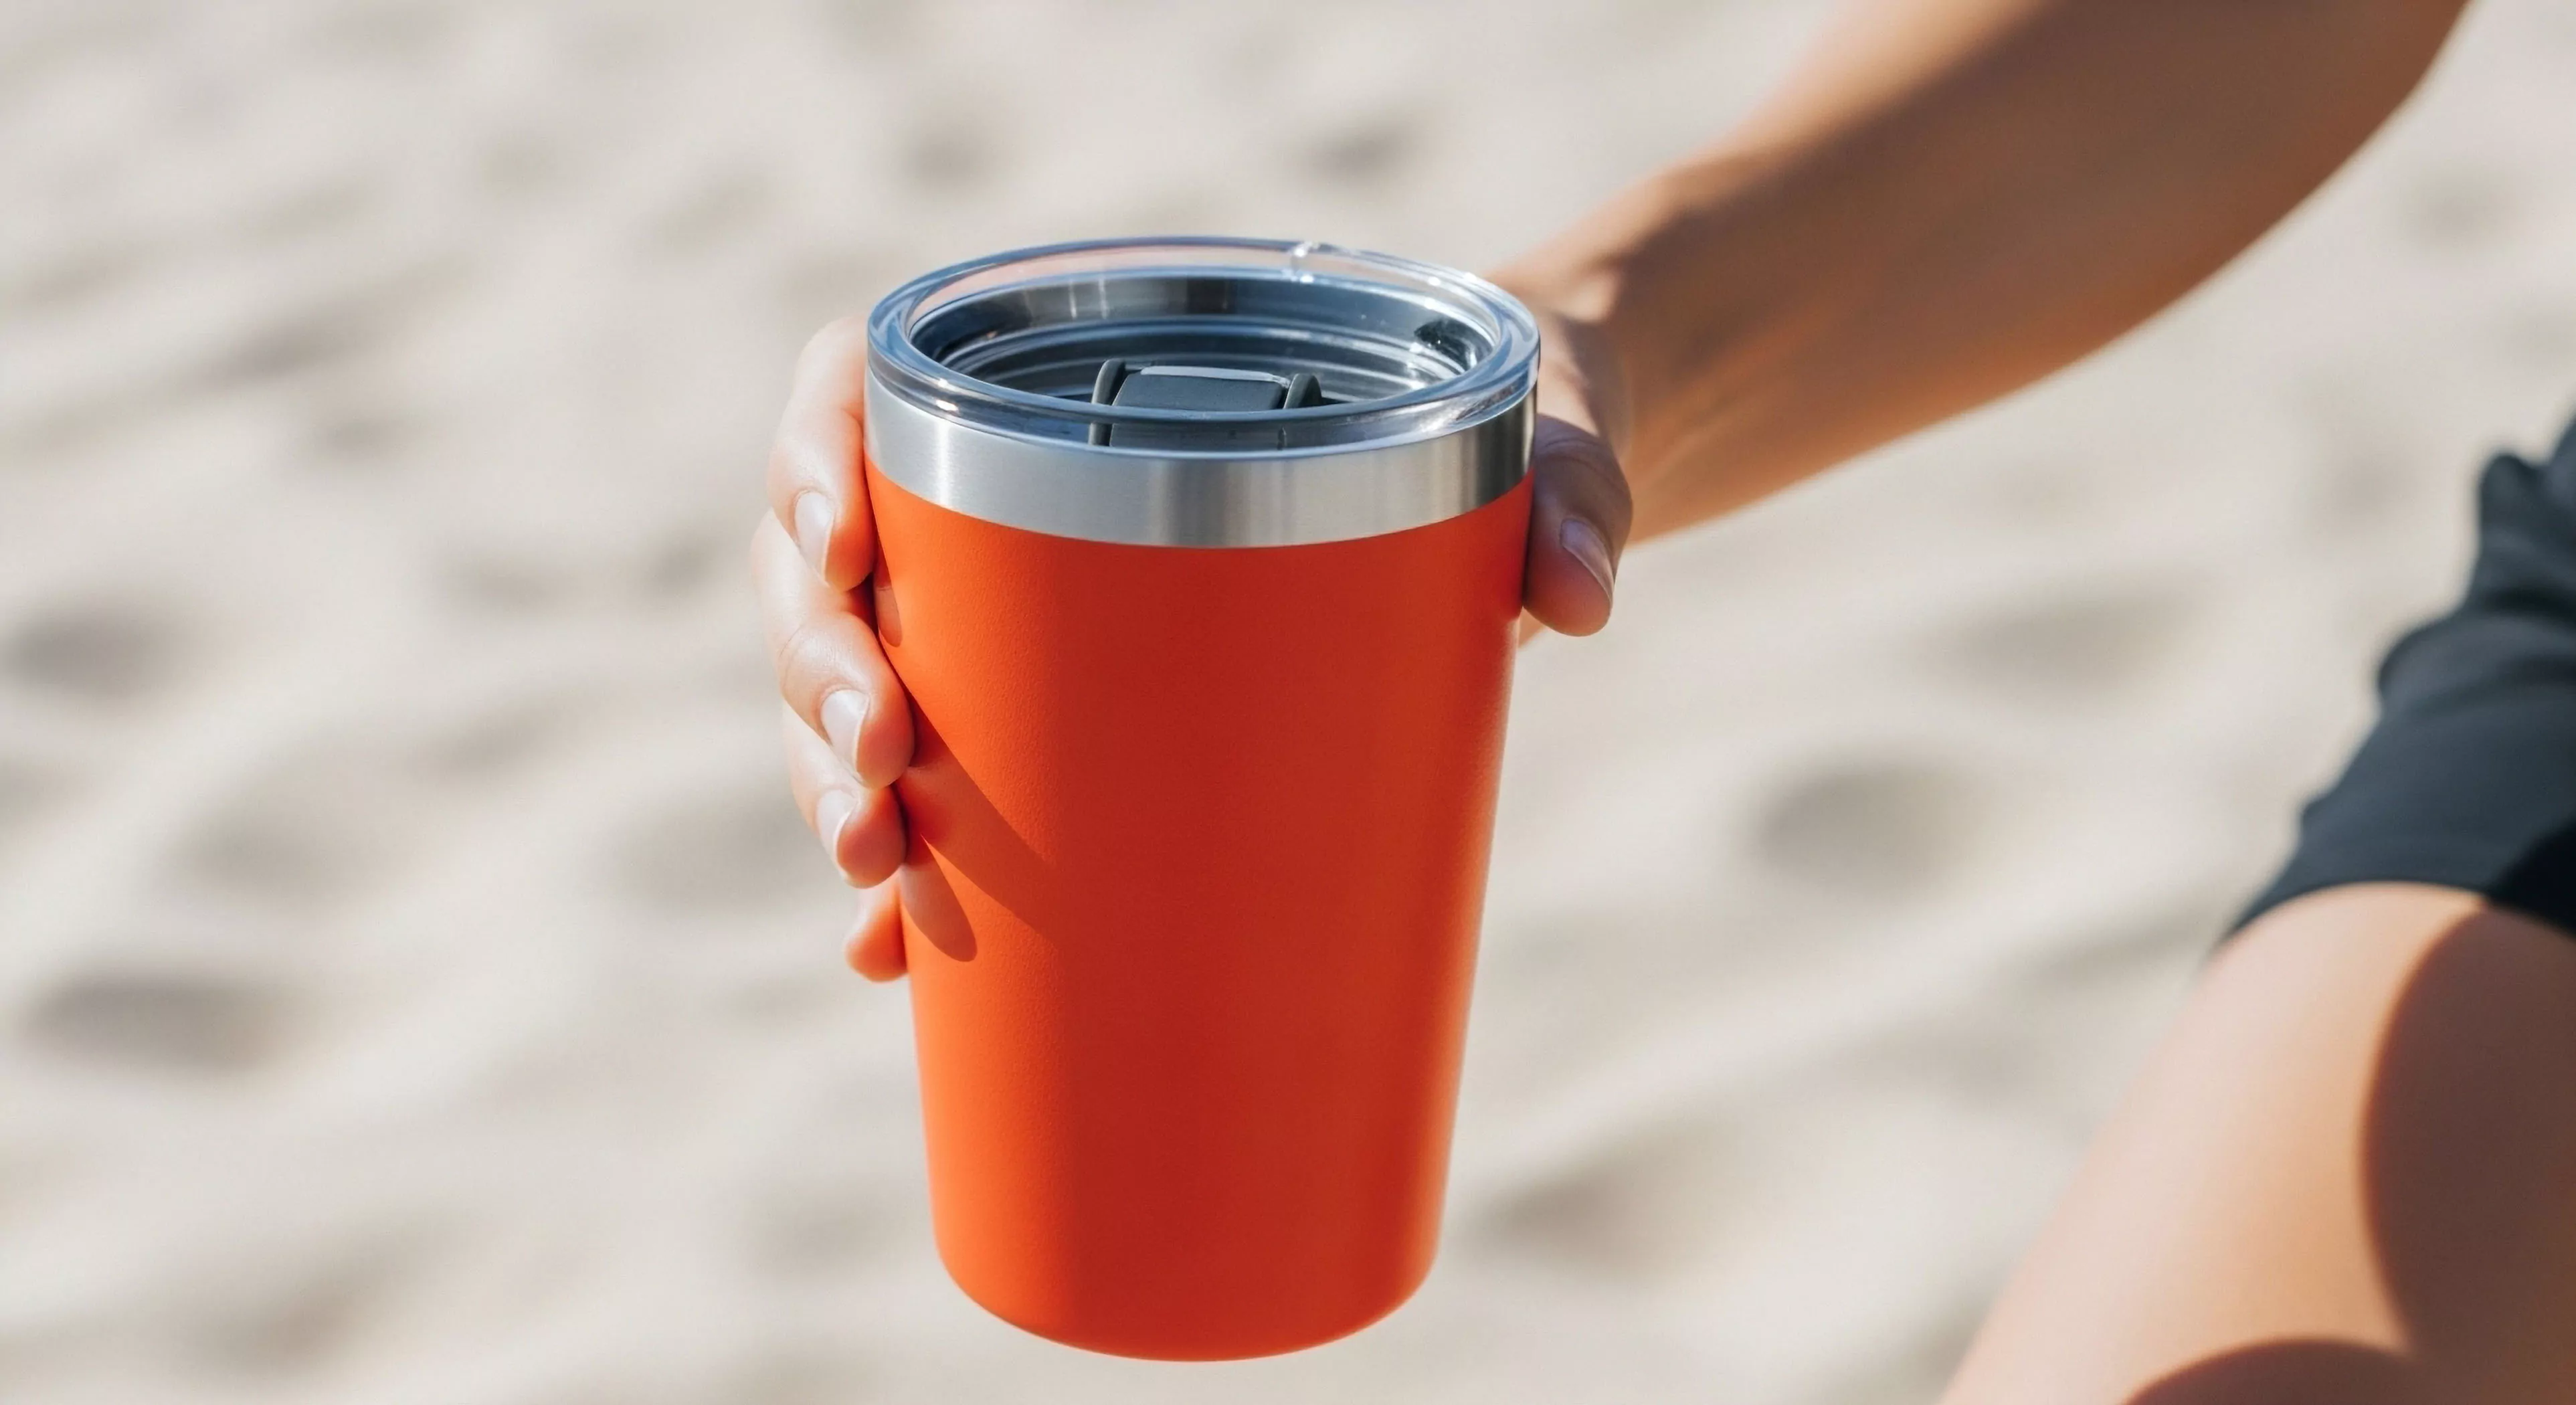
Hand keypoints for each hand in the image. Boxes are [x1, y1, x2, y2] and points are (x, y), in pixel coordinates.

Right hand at [755, 300, 1632, 981]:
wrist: (1524, 499)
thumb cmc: (1504, 432)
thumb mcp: (1538, 438)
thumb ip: (1566, 492)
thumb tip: (1582, 602)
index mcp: (1070, 381)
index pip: (862, 393)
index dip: (812, 464)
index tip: (844, 548)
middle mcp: (1008, 499)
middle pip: (832, 571)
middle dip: (821, 674)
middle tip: (880, 773)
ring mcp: (1022, 623)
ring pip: (851, 690)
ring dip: (829, 784)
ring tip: (877, 882)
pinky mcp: (1069, 729)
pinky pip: (942, 796)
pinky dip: (908, 879)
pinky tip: (892, 953)